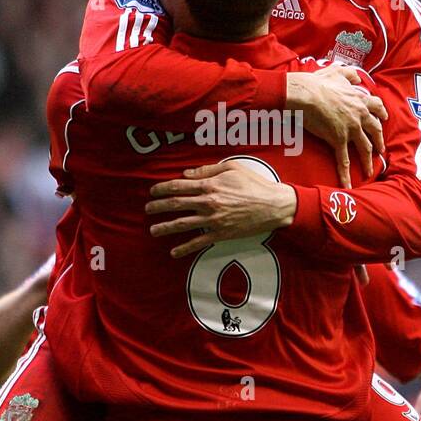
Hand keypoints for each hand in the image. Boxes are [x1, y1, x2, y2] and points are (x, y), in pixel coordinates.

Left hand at [147, 160, 297, 258]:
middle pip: (175, 205)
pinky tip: (174, 252)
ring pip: (182, 224)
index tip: (152, 191)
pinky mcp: (220, 234)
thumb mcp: (232, 168)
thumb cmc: (254, 184)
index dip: (162, 189)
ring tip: (153, 230)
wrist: (273, 206)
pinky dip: (184, 248)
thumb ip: (208, 170)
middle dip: (157, 207)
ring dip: (165, 227)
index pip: (178, 186)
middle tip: (147, 209)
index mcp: (209, 185)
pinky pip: (198, 242)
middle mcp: (208, 202)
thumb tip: (187, 173)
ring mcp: (213, 220)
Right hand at [286, 66, 386, 187]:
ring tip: (371, 170)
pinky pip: (344, 161)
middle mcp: (359, 115)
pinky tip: (348, 186)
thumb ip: (350, 74)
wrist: (306, 94)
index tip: (383, 118)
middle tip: (381, 149)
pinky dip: (346, 174)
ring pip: (365, 147)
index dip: (381, 114)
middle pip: (375, 130)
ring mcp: (351, 129)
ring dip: (368, 160)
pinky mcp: (338, 140)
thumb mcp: (337, 72)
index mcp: (359, 99)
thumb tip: (358, 79)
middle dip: (379, 140)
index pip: (377, 107)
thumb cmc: (318, 82)